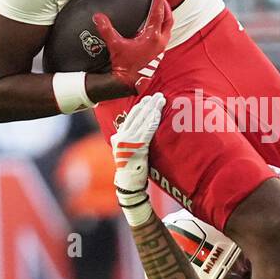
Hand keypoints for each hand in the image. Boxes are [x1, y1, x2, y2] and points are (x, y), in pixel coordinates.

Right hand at [93, 0, 171, 90]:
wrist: (128, 82)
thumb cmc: (124, 65)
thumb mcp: (115, 45)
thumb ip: (106, 29)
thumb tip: (98, 16)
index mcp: (152, 37)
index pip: (158, 13)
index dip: (158, 0)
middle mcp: (160, 42)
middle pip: (168, 20)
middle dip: (166, 8)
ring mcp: (161, 49)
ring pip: (168, 29)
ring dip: (165, 19)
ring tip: (160, 11)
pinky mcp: (158, 54)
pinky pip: (164, 37)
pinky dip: (162, 28)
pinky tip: (154, 28)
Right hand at [112, 92, 164, 222]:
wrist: (129, 184)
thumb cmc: (131, 167)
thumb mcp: (127, 150)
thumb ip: (129, 138)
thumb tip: (137, 128)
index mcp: (118, 136)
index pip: (130, 116)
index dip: (140, 106)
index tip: (148, 98)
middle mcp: (122, 136)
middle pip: (137, 115)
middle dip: (148, 103)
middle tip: (158, 95)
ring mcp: (129, 142)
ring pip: (143, 120)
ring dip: (153, 108)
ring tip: (161, 100)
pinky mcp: (138, 147)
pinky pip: (147, 131)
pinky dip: (153, 121)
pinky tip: (159, 114)